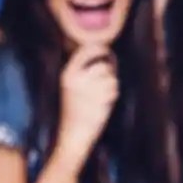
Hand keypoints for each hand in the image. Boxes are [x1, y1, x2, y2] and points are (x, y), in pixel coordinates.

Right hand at [56, 45, 117, 159]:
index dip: (99, 48)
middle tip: (104, 83)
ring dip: (111, 85)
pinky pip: (114, 88)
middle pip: (103, 65)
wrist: (73, 134)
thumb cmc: (75, 111)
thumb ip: (85, 71)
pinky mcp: (100, 98)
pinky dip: (113, 95)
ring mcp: (89, 88)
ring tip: (100, 97)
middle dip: (108, 73)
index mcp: (67, 74)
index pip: (85, 51)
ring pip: (111, 77)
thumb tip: (106, 55)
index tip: (106, 50)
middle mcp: (77, 78)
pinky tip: (103, 103)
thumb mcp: (72, 87)